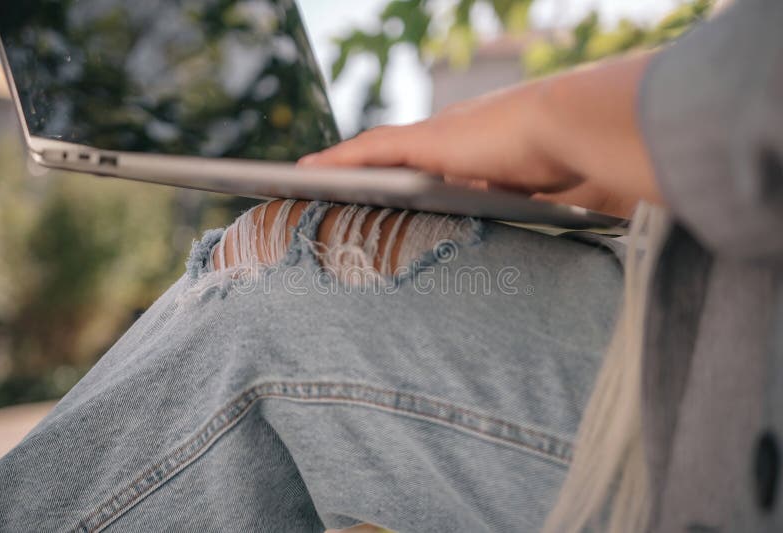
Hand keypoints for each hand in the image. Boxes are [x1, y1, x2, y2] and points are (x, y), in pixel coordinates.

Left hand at [299, 53, 660, 218]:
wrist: (576, 127)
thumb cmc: (572, 159)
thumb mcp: (539, 190)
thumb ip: (519, 203)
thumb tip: (517, 220)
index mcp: (476, 152)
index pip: (428, 165)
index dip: (401, 175)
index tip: (384, 190)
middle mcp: (451, 138)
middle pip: (393, 157)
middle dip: (360, 172)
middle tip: (326, 185)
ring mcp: (438, 138)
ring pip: (374, 153)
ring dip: (339, 166)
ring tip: (303, 178)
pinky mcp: (427, 142)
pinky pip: (369, 151)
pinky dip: (338, 161)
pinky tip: (307, 170)